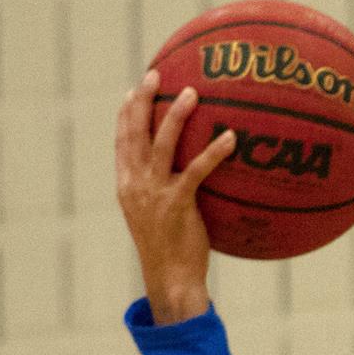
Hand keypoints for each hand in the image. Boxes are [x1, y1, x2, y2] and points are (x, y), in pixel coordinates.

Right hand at [114, 70, 236, 324]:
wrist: (170, 280)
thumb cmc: (171, 250)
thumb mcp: (158, 217)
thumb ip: (162, 191)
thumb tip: (185, 174)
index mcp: (127, 185)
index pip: (122, 142)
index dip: (126, 114)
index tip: (133, 90)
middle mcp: (135, 185)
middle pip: (135, 133)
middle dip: (143, 101)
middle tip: (156, 74)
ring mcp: (154, 193)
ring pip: (162, 144)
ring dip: (176, 115)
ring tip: (192, 93)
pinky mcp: (177, 204)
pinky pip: (197, 171)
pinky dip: (214, 152)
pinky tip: (231, 137)